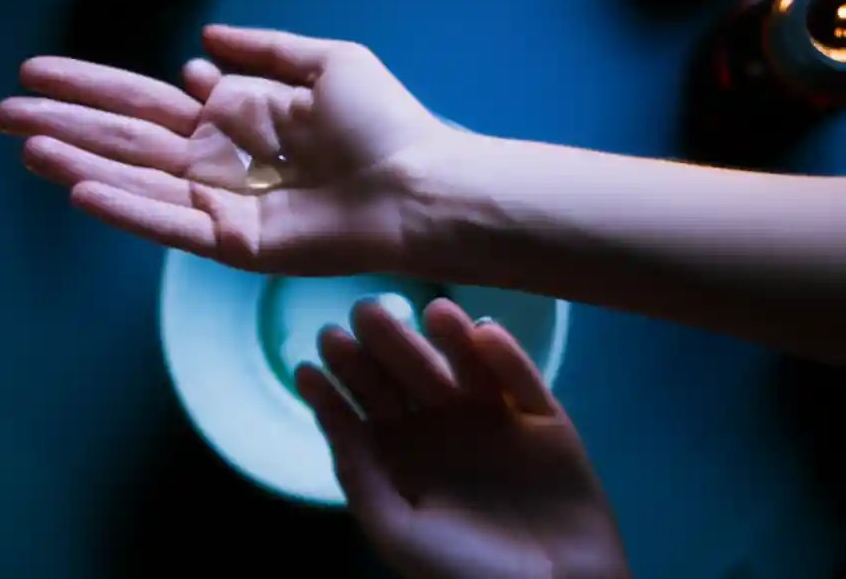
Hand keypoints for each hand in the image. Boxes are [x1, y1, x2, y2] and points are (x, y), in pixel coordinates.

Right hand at [0, 25, 464, 274]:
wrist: (421, 182)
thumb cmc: (383, 122)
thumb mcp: (325, 62)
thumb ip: (263, 52)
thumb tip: (201, 44)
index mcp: (231, 119)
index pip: (143, 99)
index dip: (89, 85)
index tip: (35, 72)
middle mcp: (214, 162)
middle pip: (124, 137)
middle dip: (63, 122)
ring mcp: (219, 204)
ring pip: (133, 179)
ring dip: (77, 161)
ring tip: (23, 144)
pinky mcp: (234, 244)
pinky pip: (168, 224)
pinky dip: (123, 207)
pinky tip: (75, 189)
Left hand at [297, 299, 628, 578]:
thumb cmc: (464, 574)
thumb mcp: (396, 529)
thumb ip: (360, 474)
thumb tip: (328, 414)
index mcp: (401, 456)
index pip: (363, 406)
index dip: (341, 380)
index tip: (318, 351)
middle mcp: (443, 431)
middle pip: (407, 375)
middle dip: (385, 345)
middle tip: (364, 312)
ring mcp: (494, 422)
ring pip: (463, 368)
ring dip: (446, 338)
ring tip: (427, 310)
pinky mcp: (545, 423)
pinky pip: (523, 382)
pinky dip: (506, 356)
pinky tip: (483, 332)